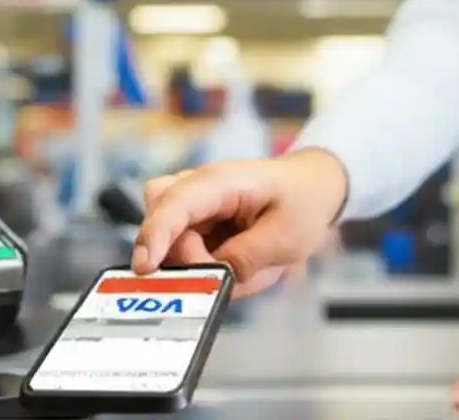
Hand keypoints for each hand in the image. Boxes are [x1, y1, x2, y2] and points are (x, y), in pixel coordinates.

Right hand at [132, 148, 347, 297]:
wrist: (313, 187)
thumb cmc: (302, 203)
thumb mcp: (287, 237)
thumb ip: (246, 258)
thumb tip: (211, 277)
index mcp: (221, 182)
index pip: (175, 202)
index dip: (155, 234)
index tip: (145, 267)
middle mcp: (198, 188)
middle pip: (158, 215)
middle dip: (177, 254)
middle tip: (220, 272)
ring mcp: (193, 204)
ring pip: (165, 234)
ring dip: (187, 261)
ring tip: (231, 267)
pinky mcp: (195, 223)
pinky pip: (180, 248)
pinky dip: (194, 263)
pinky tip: (227, 264)